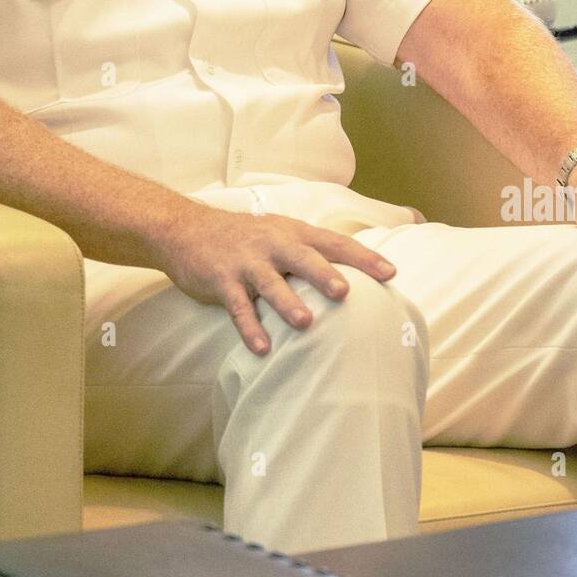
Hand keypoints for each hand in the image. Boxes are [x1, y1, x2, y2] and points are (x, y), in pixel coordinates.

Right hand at [150, 207, 397, 355]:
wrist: (186, 229)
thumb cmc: (243, 237)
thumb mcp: (278, 233)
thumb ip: (309, 251)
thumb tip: (353, 275)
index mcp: (292, 232)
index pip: (333, 242)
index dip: (363, 257)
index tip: (391, 273)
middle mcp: (272, 244)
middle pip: (303, 257)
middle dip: (324, 274)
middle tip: (345, 292)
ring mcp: (246, 262)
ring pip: (270, 282)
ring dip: (287, 302)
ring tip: (305, 322)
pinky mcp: (222, 280)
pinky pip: (238, 307)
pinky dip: (250, 327)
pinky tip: (262, 348)